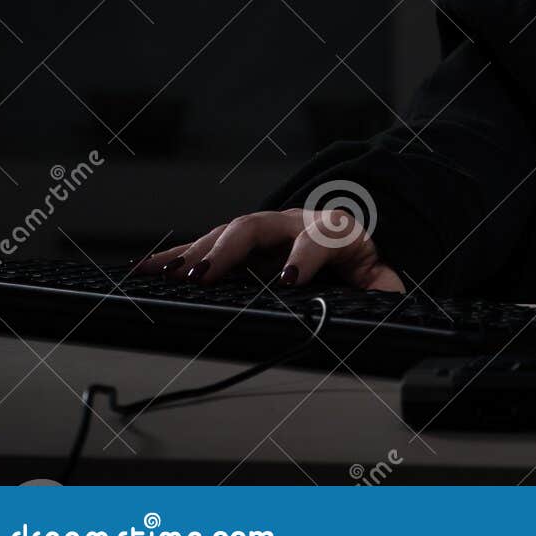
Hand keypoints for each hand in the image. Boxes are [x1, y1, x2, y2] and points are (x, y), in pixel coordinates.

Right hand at [130, 209, 404, 293]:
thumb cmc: (366, 265)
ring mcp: (268, 228)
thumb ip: (386, 296)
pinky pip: (207, 243)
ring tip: (169, 275)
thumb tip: (388, 312)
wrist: (359, 237)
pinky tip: (147, 268)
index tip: (288, 279)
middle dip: (232, 249)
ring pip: (229, 232)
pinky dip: (177, 255)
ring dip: (197, 252)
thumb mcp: (384, 281)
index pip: (320, 236)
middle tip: (206, 275)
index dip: (305, 255)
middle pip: (260, 226)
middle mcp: (297, 222)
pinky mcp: (244, 241)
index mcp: (336, 231)